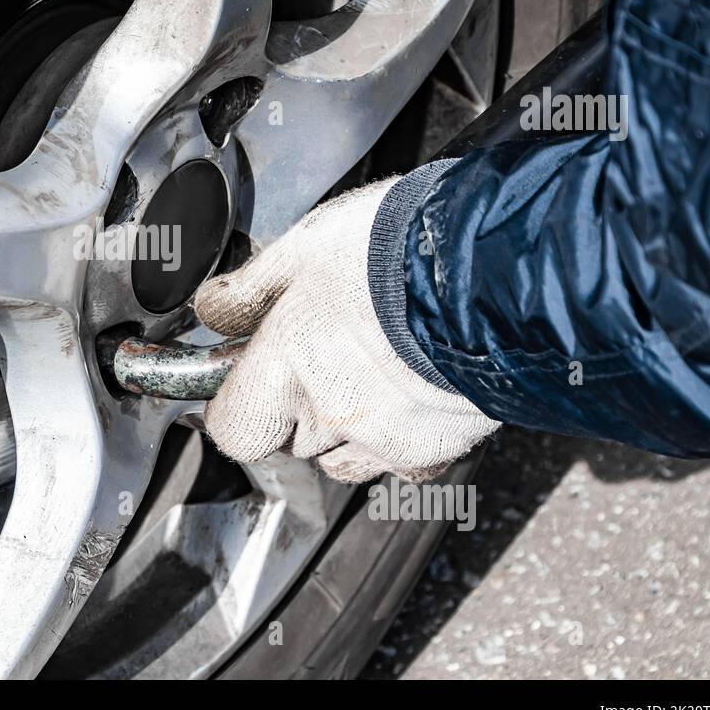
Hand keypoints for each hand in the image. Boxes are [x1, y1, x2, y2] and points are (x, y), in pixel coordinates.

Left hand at [195, 178, 498, 482]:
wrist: (495, 268)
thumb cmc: (399, 246)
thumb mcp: (307, 245)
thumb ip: (253, 287)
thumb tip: (214, 311)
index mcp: (286, 364)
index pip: (233, 429)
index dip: (235, 409)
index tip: (243, 386)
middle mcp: (328, 411)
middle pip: (291, 441)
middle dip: (297, 409)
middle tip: (325, 356)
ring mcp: (383, 438)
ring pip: (344, 459)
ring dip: (347, 430)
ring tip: (375, 371)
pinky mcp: (434, 450)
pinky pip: (403, 464)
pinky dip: (403, 441)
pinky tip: (416, 393)